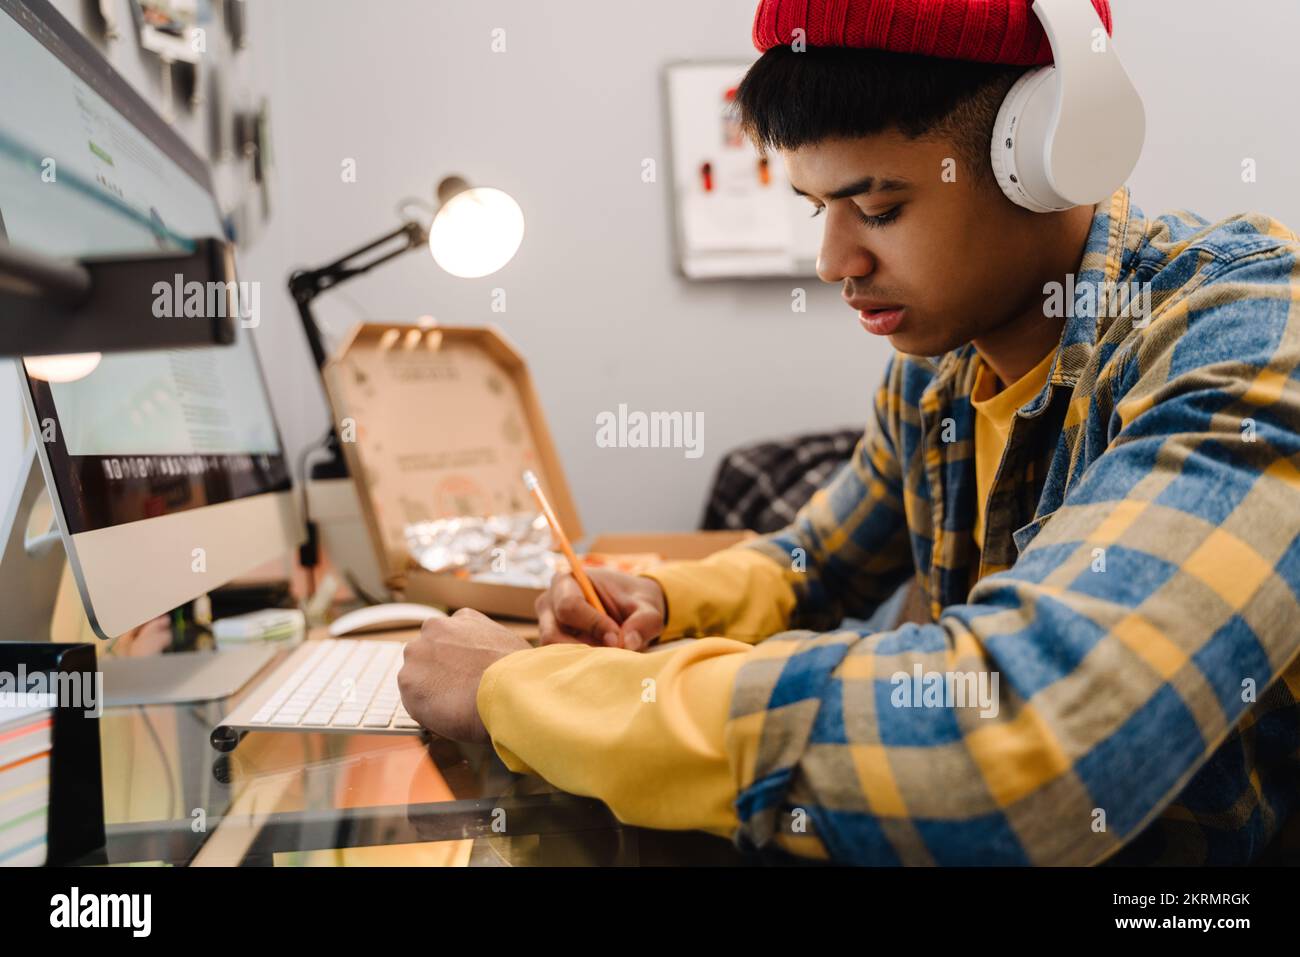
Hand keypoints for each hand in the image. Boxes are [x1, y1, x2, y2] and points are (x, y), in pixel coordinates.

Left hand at [397, 608, 531, 741]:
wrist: (510, 690)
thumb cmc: (519, 673)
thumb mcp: (508, 645)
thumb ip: (489, 648)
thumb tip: (491, 666)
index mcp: (463, 618)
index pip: (450, 638)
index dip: (457, 660)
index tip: (465, 675)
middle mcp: (435, 628)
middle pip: (428, 654)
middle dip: (438, 672)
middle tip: (457, 693)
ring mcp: (418, 653)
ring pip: (416, 678)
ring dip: (429, 692)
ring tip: (454, 708)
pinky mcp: (408, 680)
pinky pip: (412, 701)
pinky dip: (425, 712)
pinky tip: (448, 716)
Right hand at [536, 567, 665, 650]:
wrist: (632, 609)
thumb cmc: (635, 602)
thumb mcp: (648, 608)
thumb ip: (644, 621)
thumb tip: (628, 643)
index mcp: (567, 581)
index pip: (569, 606)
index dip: (594, 625)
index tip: (617, 637)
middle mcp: (549, 603)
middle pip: (552, 634)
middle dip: (584, 647)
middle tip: (612, 652)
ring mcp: (547, 626)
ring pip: (554, 652)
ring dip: (582, 658)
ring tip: (608, 656)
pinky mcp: (552, 645)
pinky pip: (558, 661)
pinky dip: (580, 664)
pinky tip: (600, 661)